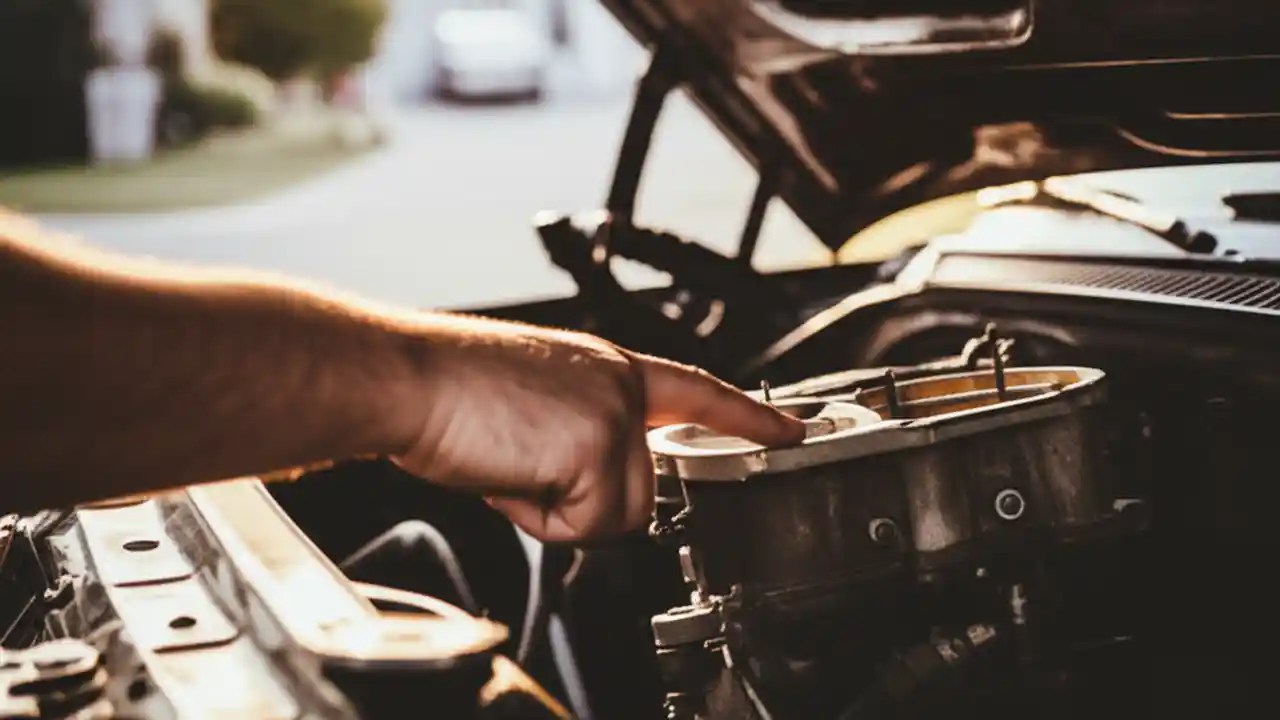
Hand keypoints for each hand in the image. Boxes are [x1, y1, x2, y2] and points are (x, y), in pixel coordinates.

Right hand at [393, 317, 803, 542]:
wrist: (409, 378)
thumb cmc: (449, 388)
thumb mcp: (534, 399)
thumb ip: (580, 430)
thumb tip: (583, 481)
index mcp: (607, 367)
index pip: (695, 390)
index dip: (746, 415)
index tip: (790, 430)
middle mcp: (620, 385)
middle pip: (643, 489)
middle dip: (584, 503)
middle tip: (525, 469)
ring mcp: (614, 414)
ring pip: (618, 514)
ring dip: (559, 512)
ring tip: (511, 466)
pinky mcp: (598, 446)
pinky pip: (584, 525)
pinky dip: (539, 519)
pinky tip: (509, 475)